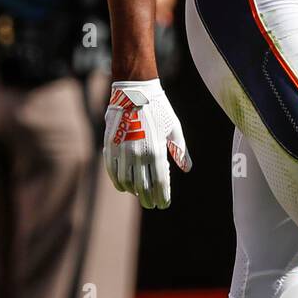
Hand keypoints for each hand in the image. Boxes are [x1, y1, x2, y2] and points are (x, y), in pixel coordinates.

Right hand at [103, 79, 191, 209]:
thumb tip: (187, 168)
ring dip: (134, 192)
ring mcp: (122, 151)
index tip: (164, 205)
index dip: (162, 196)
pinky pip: (112, 171)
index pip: (159, 182)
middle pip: (142, 187)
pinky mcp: (110, 147)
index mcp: (156, 150)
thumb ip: (180, 150)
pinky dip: (118, 182)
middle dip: (148, 199)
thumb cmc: (158, 109)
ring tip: (139, 195)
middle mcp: (138, 154)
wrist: (134, 92)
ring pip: (126, 181)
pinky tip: (124, 186)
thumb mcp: (174, 128)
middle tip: (152, 205)